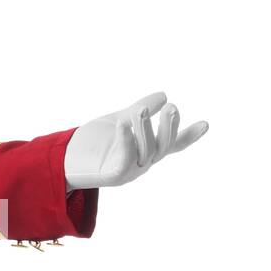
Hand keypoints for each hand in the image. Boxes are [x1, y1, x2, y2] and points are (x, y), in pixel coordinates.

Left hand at [64, 91, 207, 190]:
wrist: (63, 159)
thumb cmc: (92, 143)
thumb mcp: (120, 119)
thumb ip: (142, 109)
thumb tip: (164, 95)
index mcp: (146, 151)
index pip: (172, 144)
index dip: (189, 135)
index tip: (207, 123)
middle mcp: (142, 163)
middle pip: (162, 147)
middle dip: (169, 128)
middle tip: (172, 108)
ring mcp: (130, 171)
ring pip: (145, 151)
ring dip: (144, 129)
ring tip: (140, 109)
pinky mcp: (114, 176)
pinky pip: (124, 158)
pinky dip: (126, 140)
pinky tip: (123, 123)